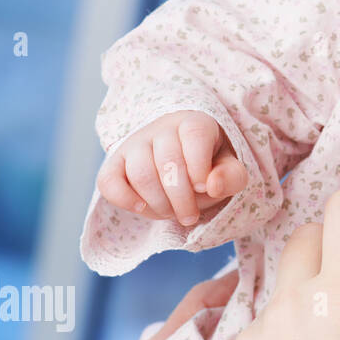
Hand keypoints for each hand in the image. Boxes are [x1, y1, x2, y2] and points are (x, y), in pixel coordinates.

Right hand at [96, 109, 248, 227]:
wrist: (182, 168)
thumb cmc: (209, 168)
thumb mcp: (230, 171)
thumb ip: (231, 177)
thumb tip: (212, 185)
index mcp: (194, 123)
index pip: (194, 134)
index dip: (199, 166)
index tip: (203, 188)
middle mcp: (162, 128)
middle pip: (168, 161)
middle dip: (181, 197)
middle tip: (190, 216)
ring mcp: (134, 144)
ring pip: (140, 172)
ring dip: (158, 202)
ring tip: (172, 213)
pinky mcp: (113, 163)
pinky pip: (108, 180)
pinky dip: (124, 199)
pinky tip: (142, 208)